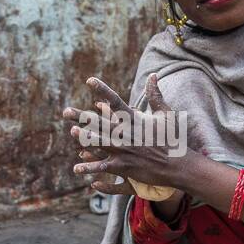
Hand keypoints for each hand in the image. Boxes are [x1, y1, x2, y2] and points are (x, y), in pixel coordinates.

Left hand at [61, 74, 192, 190]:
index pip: (115, 100)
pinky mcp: (123, 166)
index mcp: (134, 119)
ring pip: (98, 142)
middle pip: (99, 122)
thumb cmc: (173, 138)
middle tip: (66, 111)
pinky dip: (89, 167)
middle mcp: (126, 133)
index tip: (89, 80)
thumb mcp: (166, 114)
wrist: (178, 165)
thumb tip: (153, 75)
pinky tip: (77, 168)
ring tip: (72, 132)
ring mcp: (123, 150)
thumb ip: (155, 94)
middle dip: (81, 116)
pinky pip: (102, 166)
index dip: (102, 89)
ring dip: (84, 137)